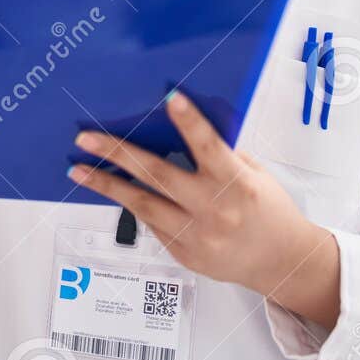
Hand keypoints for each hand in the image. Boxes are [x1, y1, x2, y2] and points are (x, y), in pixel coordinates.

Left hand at [67, 89, 340, 330]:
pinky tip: (113, 190)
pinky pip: (152, 224)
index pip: (209, 147)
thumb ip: (223, 154)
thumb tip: (184, 128)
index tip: (169, 97)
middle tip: (87, 137)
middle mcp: (213, 210)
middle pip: (158, 175)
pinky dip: (132, 204)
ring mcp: (196, 235)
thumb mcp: (255, 175)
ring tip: (78, 169)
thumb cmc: (269, 211)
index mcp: (236, 184)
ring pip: (143, 205)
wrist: (281, 262)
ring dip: (107, 184)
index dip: (190, 121)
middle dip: (118, 154)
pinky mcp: (184, 253)